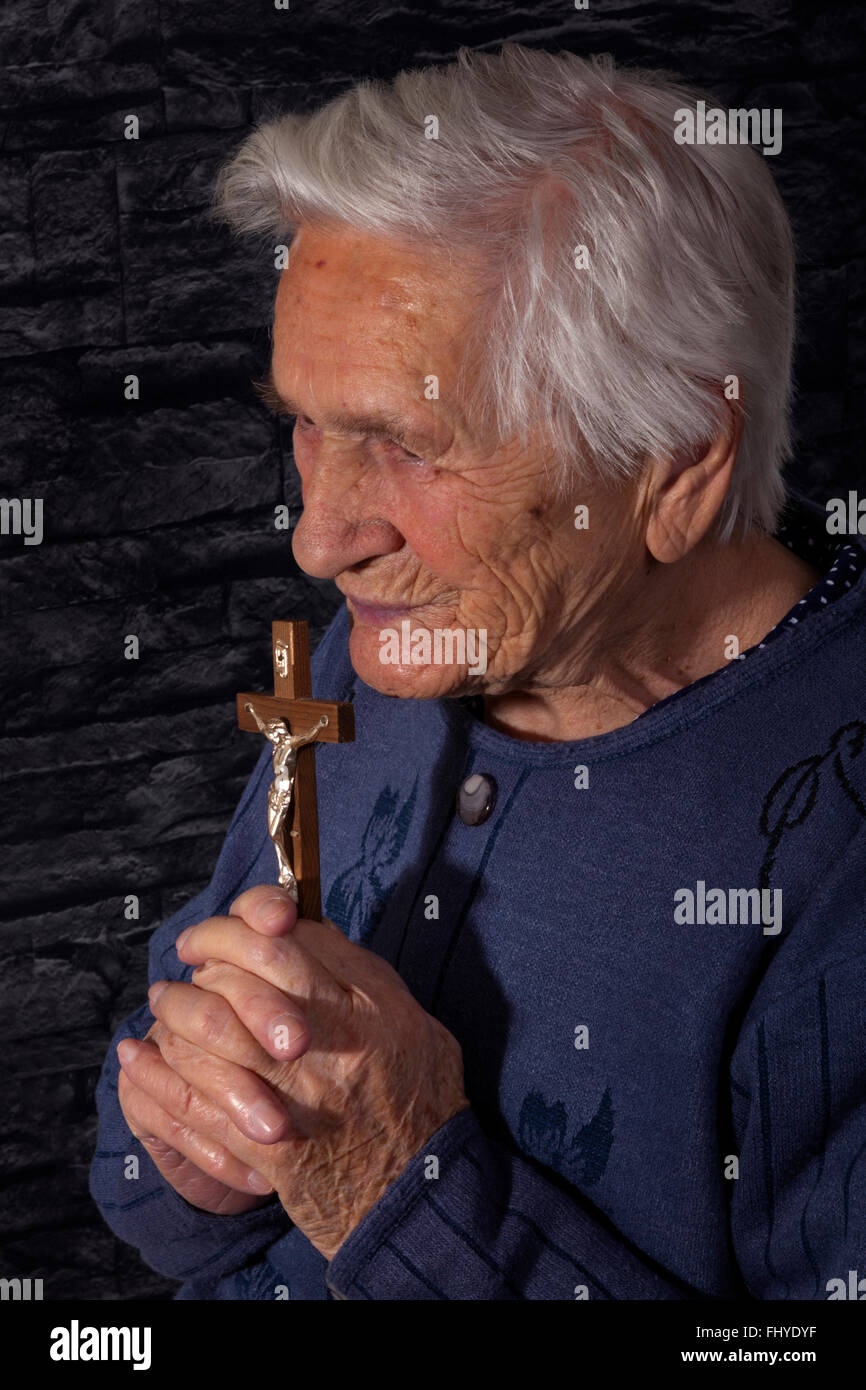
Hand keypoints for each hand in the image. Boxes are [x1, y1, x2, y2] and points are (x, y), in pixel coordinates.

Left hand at [123, 885, 468, 1258]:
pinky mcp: (270, 1150)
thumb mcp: (406, 1012)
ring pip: (214, 1040)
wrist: (419, 1188)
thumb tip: (300, 927)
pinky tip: (139, 1059)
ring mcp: (297, 1100)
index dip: (237, 929)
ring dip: (175, 1017)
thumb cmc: (416, 1091)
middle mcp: (329, 1048)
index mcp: (364, 1007)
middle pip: (241, 986)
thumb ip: (355, 968)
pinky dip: (161, 1078)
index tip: (216, 933)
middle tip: (184, 963)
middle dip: (200, 968)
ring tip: (161, 1006)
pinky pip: (201, 1105)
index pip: (283, 947)